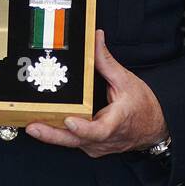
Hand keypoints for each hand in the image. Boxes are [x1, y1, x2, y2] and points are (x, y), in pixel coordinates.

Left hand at [25, 29, 167, 156]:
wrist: (154, 127)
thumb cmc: (142, 105)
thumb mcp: (126, 80)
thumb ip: (106, 61)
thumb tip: (96, 38)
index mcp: (116, 122)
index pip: (99, 130)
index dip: (83, 128)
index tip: (70, 121)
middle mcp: (105, 139)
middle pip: (76, 140)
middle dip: (52, 135)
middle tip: (33, 127)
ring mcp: (97, 146)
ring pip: (71, 143)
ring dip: (51, 136)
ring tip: (30, 126)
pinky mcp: (91, 147)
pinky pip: (72, 142)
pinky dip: (58, 135)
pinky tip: (42, 127)